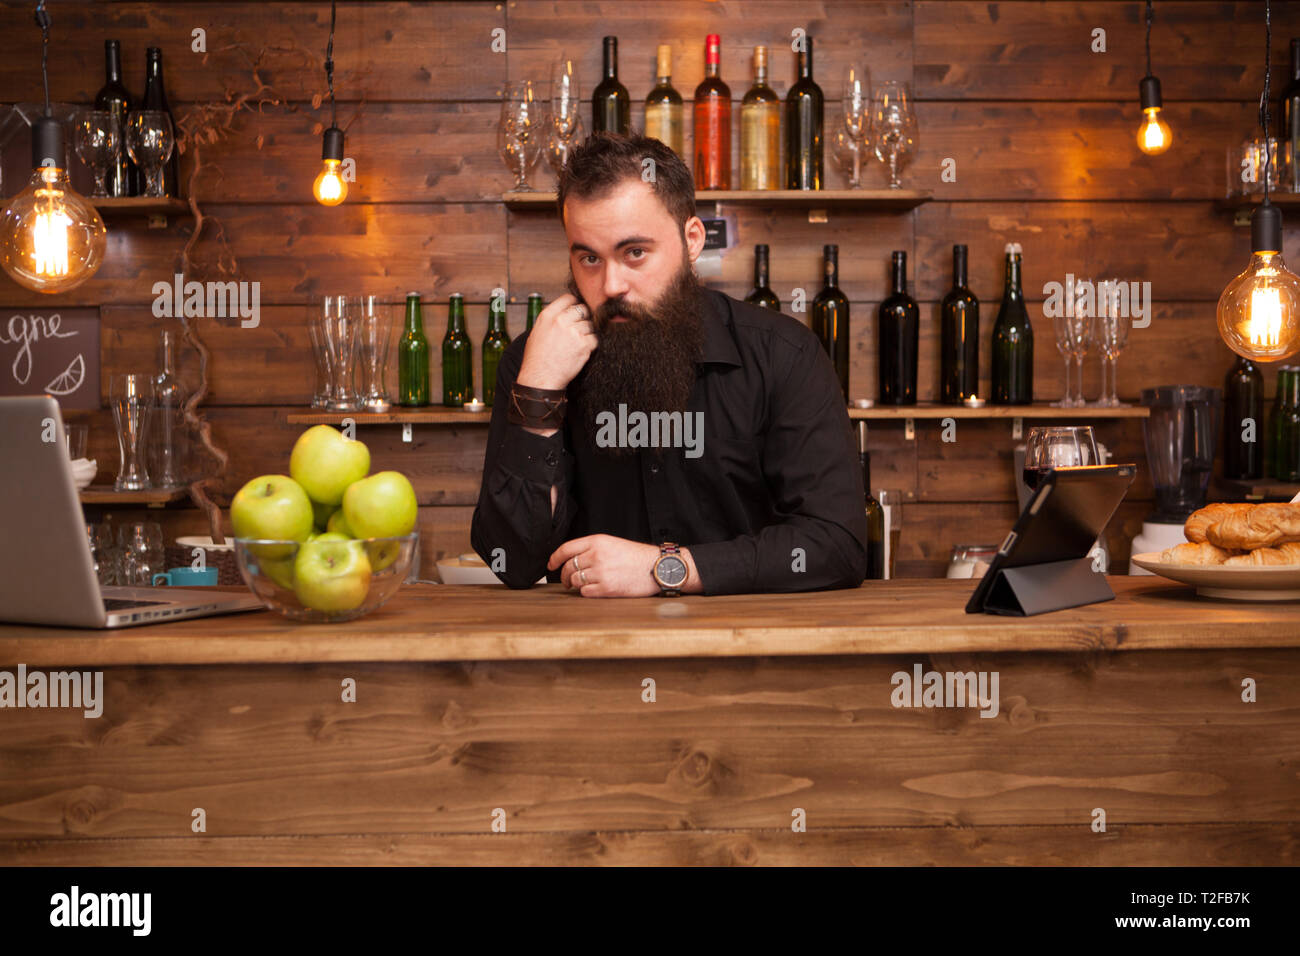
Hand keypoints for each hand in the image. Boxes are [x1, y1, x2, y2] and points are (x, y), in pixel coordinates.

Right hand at [518, 293, 597, 390]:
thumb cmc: (536, 359)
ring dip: (587, 333)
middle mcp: (561, 321)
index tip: (577, 308)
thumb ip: (551, 320)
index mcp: (547, 316)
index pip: (568, 298)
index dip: (575, 303)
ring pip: (590, 324)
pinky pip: (594, 339)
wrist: (540, 378)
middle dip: (583, 318)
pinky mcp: (584, 345)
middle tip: (579, 329)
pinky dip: (591, 344)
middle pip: (582, 310)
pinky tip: (581, 351)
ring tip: (577, 343)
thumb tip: (564, 313)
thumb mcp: (537, 333)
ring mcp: (573, 332)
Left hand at [549, 534, 663, 597]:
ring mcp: (601, 572)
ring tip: (580, 585)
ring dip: (575, 585)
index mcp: (597, 541)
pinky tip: (593, 590)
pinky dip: (586, 592)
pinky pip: (585, 592)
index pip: (566, 549)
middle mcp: (597, 555)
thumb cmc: (636, 556)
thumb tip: (571, 560)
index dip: (554, 558)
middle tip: (567, 580)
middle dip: (564, 576)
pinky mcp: (607, 588)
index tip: (550, 564)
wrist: (656, 567)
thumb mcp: (612, 543)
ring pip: (575, 580)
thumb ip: (592, 548)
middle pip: (568, 567)